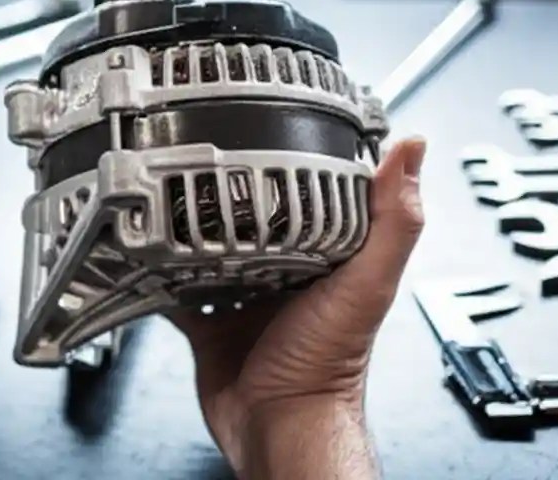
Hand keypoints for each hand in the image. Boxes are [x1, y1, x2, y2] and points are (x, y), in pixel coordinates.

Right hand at [171, 137, 426, 478]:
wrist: (279, 427)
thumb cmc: (328, 370)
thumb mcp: (364, 284)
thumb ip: (391, 222)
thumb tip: (411, 151)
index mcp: (326, 261)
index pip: (314, 198)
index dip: (298, 166)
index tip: (278, 130)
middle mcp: (285, 277)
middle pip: (253, 222)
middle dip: (230, 196)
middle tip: (202, 161)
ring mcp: (245, 300)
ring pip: (210, 251)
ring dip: (191, 231)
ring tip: (168, 199)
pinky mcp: (209, 325)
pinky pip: (177, 293)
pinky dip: (160, 276)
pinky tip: (146, 255)